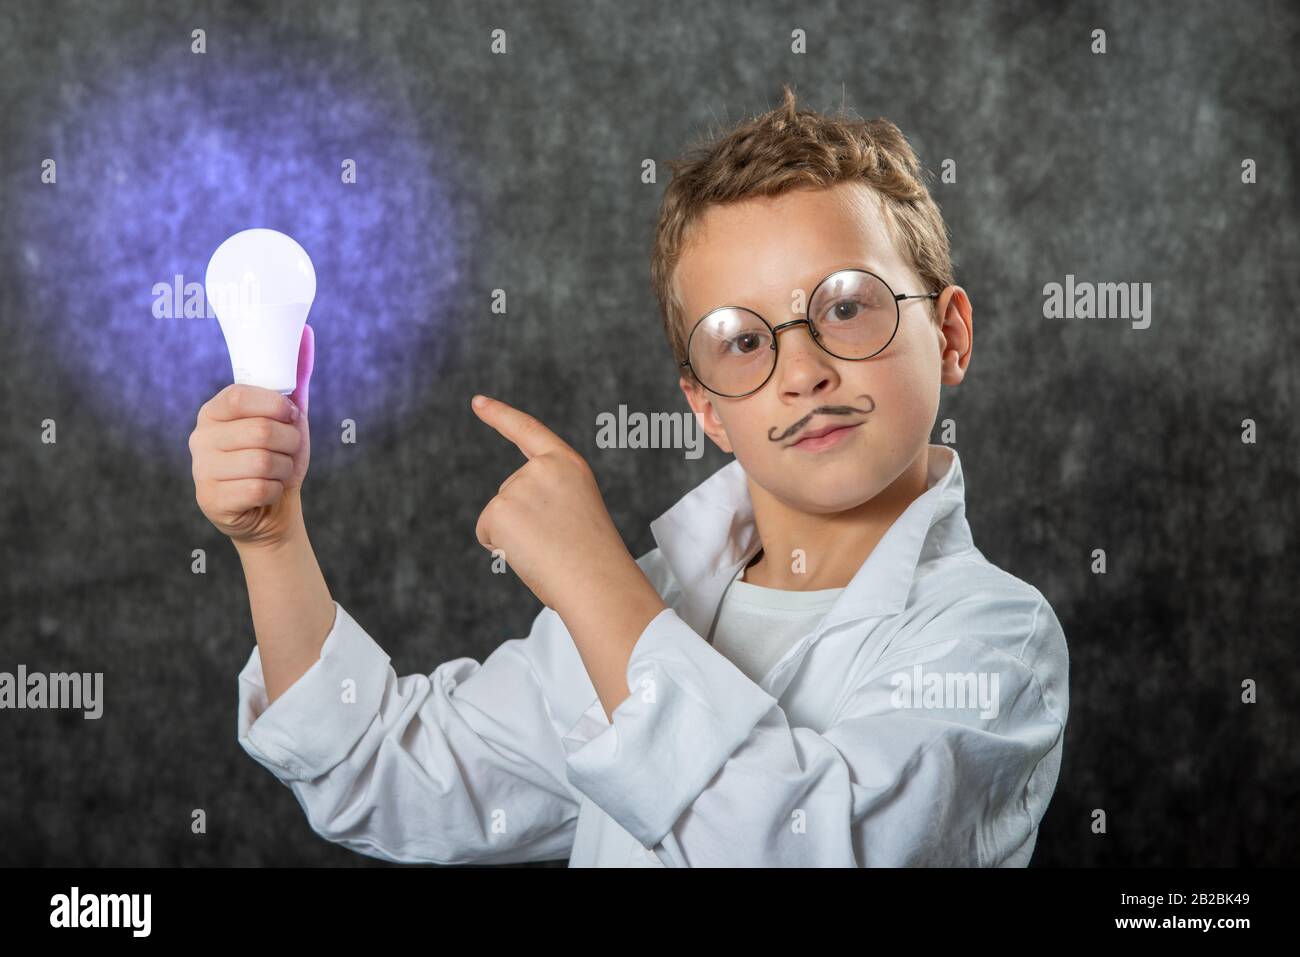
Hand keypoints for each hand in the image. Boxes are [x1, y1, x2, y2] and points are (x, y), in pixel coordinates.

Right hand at [190, 324, 314, 548]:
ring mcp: (200, 469)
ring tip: (277, 472)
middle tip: (287, 451)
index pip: (241, 395)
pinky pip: (258, 489)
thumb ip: (295, 375)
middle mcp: (200, 437)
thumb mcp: (290, 416)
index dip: (276, 407)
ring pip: (263, 462)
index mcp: (214, 410)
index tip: (291, 416)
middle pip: (260, 431)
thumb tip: (306, 331)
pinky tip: (266, 492)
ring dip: (284, 469)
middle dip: (290, 444)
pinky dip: (274, 491)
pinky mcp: (209, 500)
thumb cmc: (280, 456)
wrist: (273, 508)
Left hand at [471, 394, 637, 613]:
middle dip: (525, 521)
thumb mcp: (577, 511)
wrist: (597, 580)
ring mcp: (518, 487)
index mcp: (568, 465)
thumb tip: (511, 518)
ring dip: (516, 537)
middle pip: (511, 492)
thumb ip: (547, 499)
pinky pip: (487, 533)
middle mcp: (541, 468)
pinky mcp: (498, 510)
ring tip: (549, 549)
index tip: (477, 402)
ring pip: (500, 516)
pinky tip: (530, 554)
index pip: (528, 431)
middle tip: (558, 542)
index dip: (500, 415)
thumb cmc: (593, 558)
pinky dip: (501, 549)